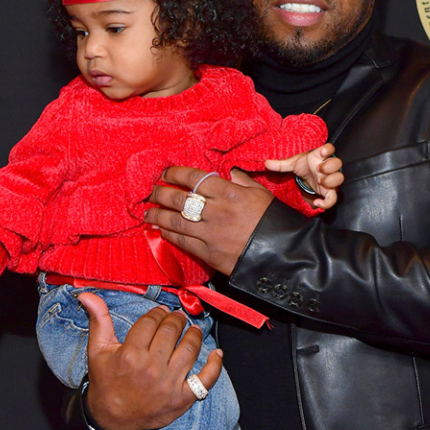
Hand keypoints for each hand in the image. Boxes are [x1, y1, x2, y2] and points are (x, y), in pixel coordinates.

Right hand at [79, 292, 222, 429]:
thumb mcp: (98, 351)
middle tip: (177, 318)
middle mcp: (151, 368)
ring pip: (189, 349)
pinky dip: (215, 365)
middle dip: (176, 320)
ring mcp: (169, 384)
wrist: (113, 419)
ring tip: (193, 330)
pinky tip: (216, 353)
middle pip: (171, 331)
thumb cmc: (107, 383)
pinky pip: (206, 379)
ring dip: (194, 335)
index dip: (158, 313)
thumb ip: (98, 321)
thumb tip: (87, 295)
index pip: (151, 322)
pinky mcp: (182, 398)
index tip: (161, 312)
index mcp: (130, 355)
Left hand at [144, 166, 273, 274]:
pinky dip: (169, 235)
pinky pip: (182, 241)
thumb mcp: (261, 194)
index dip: (175, 174)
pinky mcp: (208, 253)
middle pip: (179, 198)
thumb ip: (242, 181)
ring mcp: (210, 233)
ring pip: (175, 221)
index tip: (165, 173)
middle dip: (160, 193)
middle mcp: (216, 211)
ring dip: (157, 216)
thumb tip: (230, 173)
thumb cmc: (274, 222)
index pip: (194, 178)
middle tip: (151, 191)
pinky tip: (162, 230)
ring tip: (147, 212)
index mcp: (228, 192)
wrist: (282, 255)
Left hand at [265, 143, 343, 208]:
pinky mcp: (329, 191)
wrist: (307, 176)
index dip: (329, 149)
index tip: (323, 152)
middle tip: (319, 169)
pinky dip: (327, 202)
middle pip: (338, 163)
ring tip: (319, 181)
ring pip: (339, 178)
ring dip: (330, 180)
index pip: (330, 149)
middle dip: (329, 166)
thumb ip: (280, 164)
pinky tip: (317, 203)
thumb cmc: (304, 166)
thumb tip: (266, 163)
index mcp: (320, 156)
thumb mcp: (292, 164)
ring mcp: (330, 179)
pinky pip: (333, 198)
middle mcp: (328, 167)